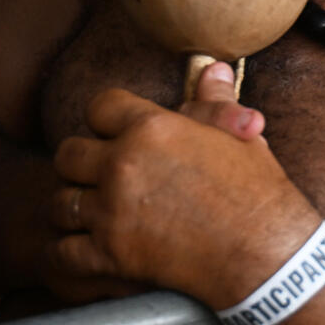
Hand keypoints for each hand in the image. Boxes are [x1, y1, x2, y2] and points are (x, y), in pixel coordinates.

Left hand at [50, 62, 316, 306]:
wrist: (266, 255)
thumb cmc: (257, 192)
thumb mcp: (239, 138)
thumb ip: (214, 102)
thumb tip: (211, 68)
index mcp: (153, 128)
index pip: (99, 107)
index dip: (107, 120)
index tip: (116, 135)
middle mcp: (123, 164)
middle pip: (67, 155)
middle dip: (81, 165)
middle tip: (100, 177)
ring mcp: (112, 211)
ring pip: (58, 205)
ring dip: (73, 210)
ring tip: (93, 215)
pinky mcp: (109, 255)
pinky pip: (62, 253)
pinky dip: (68, 256)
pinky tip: (84, 252)